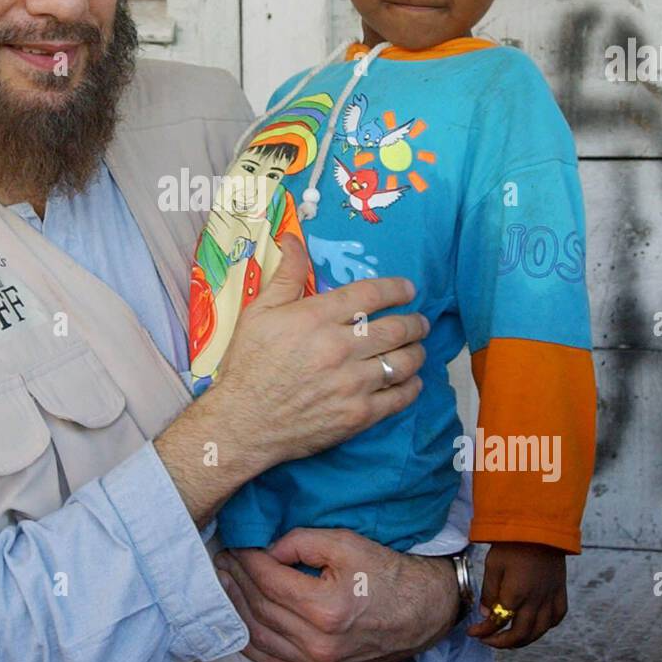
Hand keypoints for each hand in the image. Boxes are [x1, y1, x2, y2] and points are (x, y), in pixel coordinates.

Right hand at [213, 234, 427, 466]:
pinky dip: (412, 386)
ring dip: (418, 352)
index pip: (371, 294)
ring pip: (404, 362)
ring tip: (418, 349)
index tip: (408, 289)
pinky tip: (411, 380)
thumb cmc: (248, 364)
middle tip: (419, 321)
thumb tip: (293, 238)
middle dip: (415, 322)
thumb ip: (285, 275)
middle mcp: (340, 347)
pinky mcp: (359, 415)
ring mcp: (352, 384)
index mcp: (316, 318)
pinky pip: (399, 397)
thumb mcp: (259, 312)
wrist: (242, 423)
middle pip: (396, 328)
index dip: (397, 289)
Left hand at [213, 527, 456, 661]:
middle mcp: (319, 643)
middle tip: (222, 560)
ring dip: (236, 609)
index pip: (268, 580)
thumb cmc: (388, 573)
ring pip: (260, 637)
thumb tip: (266, 551)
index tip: (236, 544)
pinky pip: (273, 661)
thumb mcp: (346, 543)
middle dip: (236, 580)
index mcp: (326, 608)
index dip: (246, 560)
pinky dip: (251, 642)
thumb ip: (300, 542)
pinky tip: (240, 621)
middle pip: (259, 607)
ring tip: (225, 584)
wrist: (424, 610)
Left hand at [467, 541, 567, 648]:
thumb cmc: (512, 544)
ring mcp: (550, 598)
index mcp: (515, 595)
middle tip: (488, 640)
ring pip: (539, 631)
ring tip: (509, 639)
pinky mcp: (560, 592)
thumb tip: (487, 614)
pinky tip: (535, 626)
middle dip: (501, 642)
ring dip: (523, 640)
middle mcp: (535, 602)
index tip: (472, 632)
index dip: (483, 631)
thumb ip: (489, 592)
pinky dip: (545, 627)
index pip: (498, 623)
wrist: (540, 527)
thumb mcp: (492, 565)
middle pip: (520, 635)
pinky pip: (556, 618)